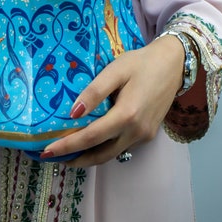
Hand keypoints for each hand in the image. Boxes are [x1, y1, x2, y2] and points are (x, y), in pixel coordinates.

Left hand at [40, 34, 183, 166]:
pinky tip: (91, 142)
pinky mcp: (148, 134)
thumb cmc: (142, 62)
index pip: (91, 137)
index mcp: (127, 115)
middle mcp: (136, 131)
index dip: (68, 145)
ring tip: (68, 153)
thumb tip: (74, 113)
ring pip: (111, 154)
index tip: (47, 151)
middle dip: (75, 159)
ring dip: (89, 157)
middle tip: (52, 156)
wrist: (174, 63)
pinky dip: (103, 149)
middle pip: (100, 154)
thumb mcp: (116, 70)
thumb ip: (94, 92)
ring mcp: (144, 135)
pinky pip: (122, 147)